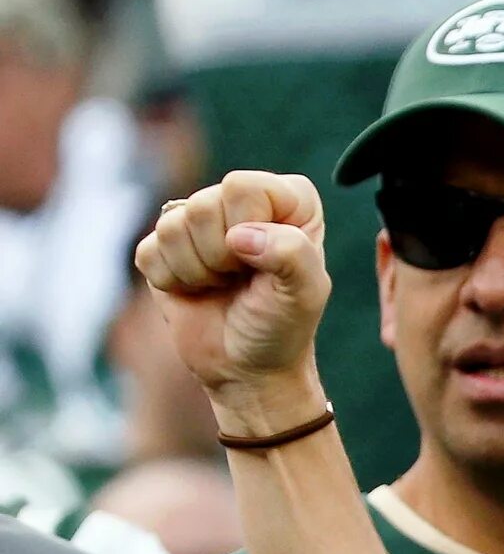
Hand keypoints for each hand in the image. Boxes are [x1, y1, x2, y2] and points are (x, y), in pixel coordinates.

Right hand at [136, 171, 331, 437]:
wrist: (246, 367)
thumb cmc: (283, 326)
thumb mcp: (306, 293)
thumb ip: (292, 254)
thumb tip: (241, 236)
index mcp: (288, 200)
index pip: (243, 186)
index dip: (249, 229)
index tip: (267, 263)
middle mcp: (242, 201)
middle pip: (202, 205)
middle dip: (220, 256)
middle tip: (242, 279)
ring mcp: (199, 221)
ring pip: (171, 226)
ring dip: (197, 270)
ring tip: (223, 285)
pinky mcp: (163, 246)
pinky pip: (149, 251)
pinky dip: (172, 281)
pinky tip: (197, 290)